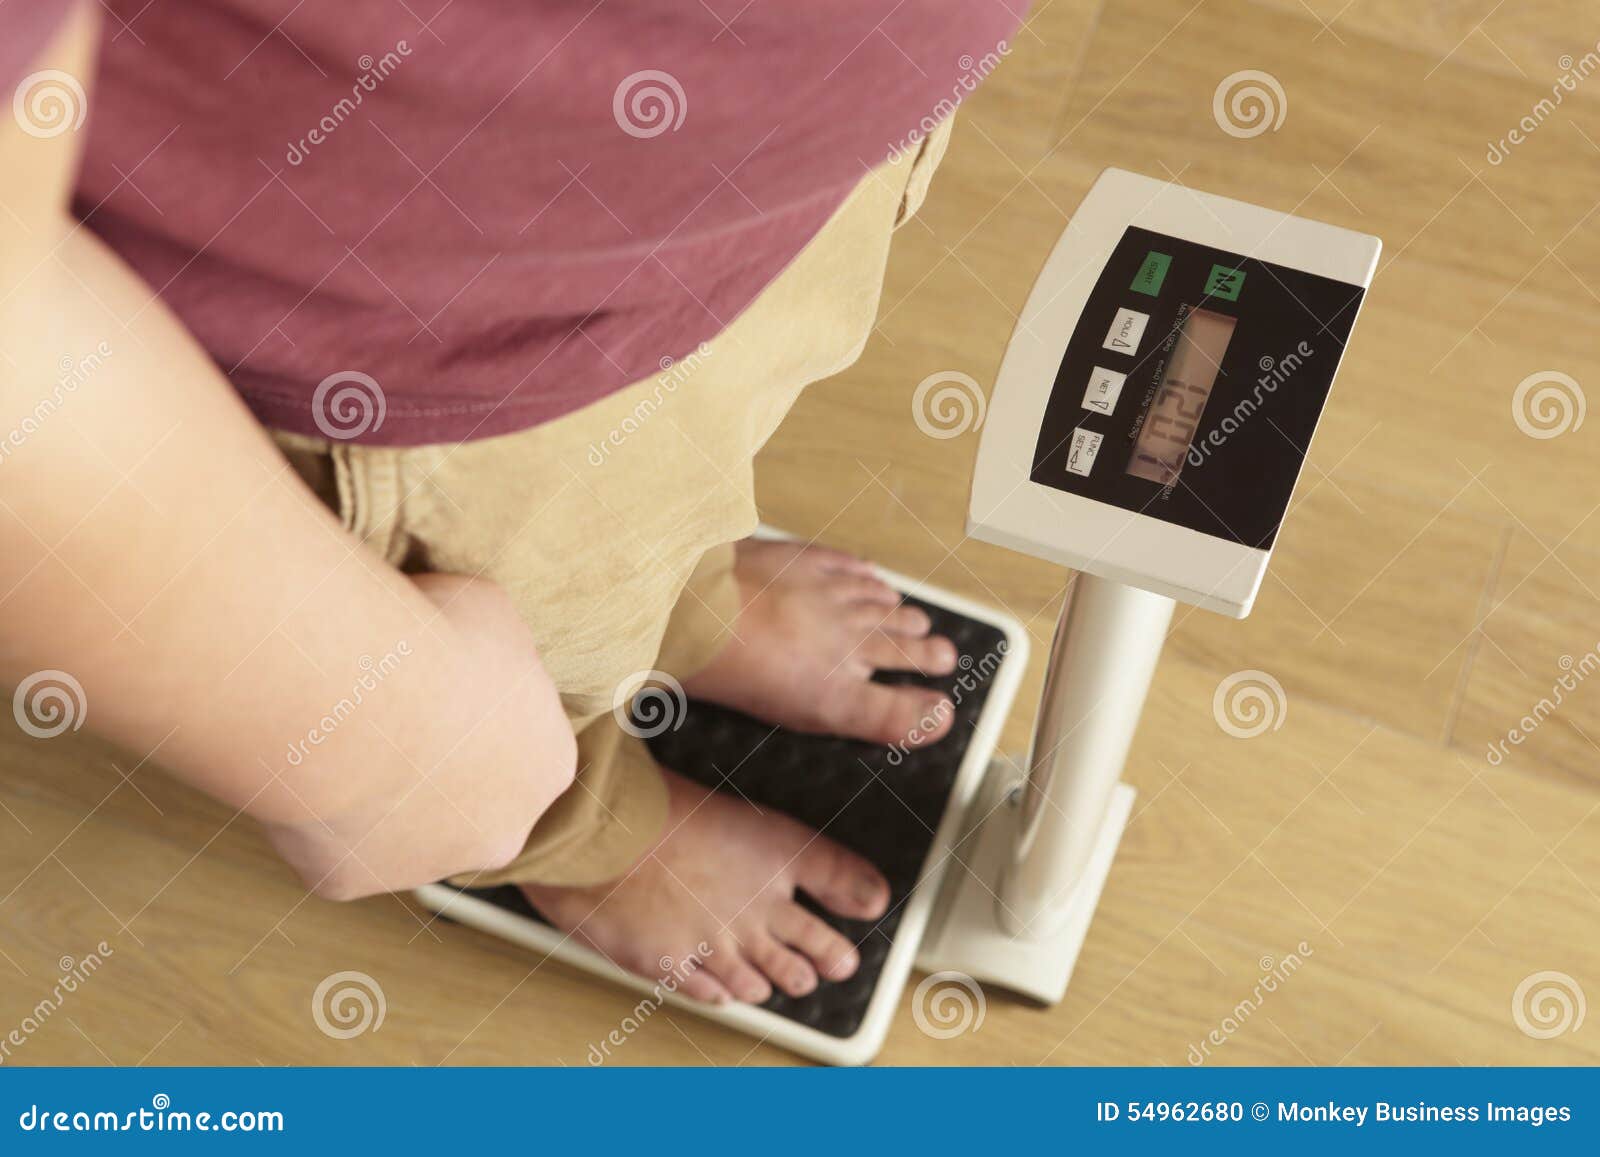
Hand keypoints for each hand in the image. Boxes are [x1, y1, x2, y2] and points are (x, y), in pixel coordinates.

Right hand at [262, 573, 575, 899]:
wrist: (350, 690)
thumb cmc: (432, 639)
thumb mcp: (493, 612)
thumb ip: (499, 649)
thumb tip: (482, 652)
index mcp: (548, 765)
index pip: (523, 745)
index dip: (478, 710)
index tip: (439, 681)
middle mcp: (501, 832)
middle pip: (471, 803)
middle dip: (436, 768)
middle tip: (389, 713)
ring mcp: (425, 865)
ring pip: (402, 831)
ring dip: (378, 791)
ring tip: (340, 730)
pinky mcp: (350, 880)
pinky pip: (332, 843)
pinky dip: (316, 808)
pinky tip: (304, 761)